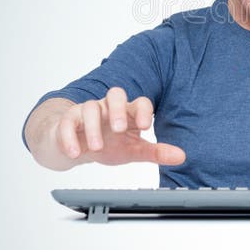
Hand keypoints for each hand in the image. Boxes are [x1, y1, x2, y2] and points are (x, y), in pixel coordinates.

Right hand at [55, 87, 185, 166]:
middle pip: (115, 94)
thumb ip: (156, 152)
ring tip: (97, 147)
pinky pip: (68, 122)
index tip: (145, 125)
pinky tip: (75, 152)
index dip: (143, 110)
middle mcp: (109, 107)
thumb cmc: (109, 144)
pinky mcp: (68, 120)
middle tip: (119, 129)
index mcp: (128, 112)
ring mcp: (88, 111)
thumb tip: (181, 156)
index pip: (140, 102)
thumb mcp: (134, 150)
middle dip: (118, 109)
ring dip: (93, 127)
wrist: (77, 148)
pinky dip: (70, 137)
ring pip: (90, 107)